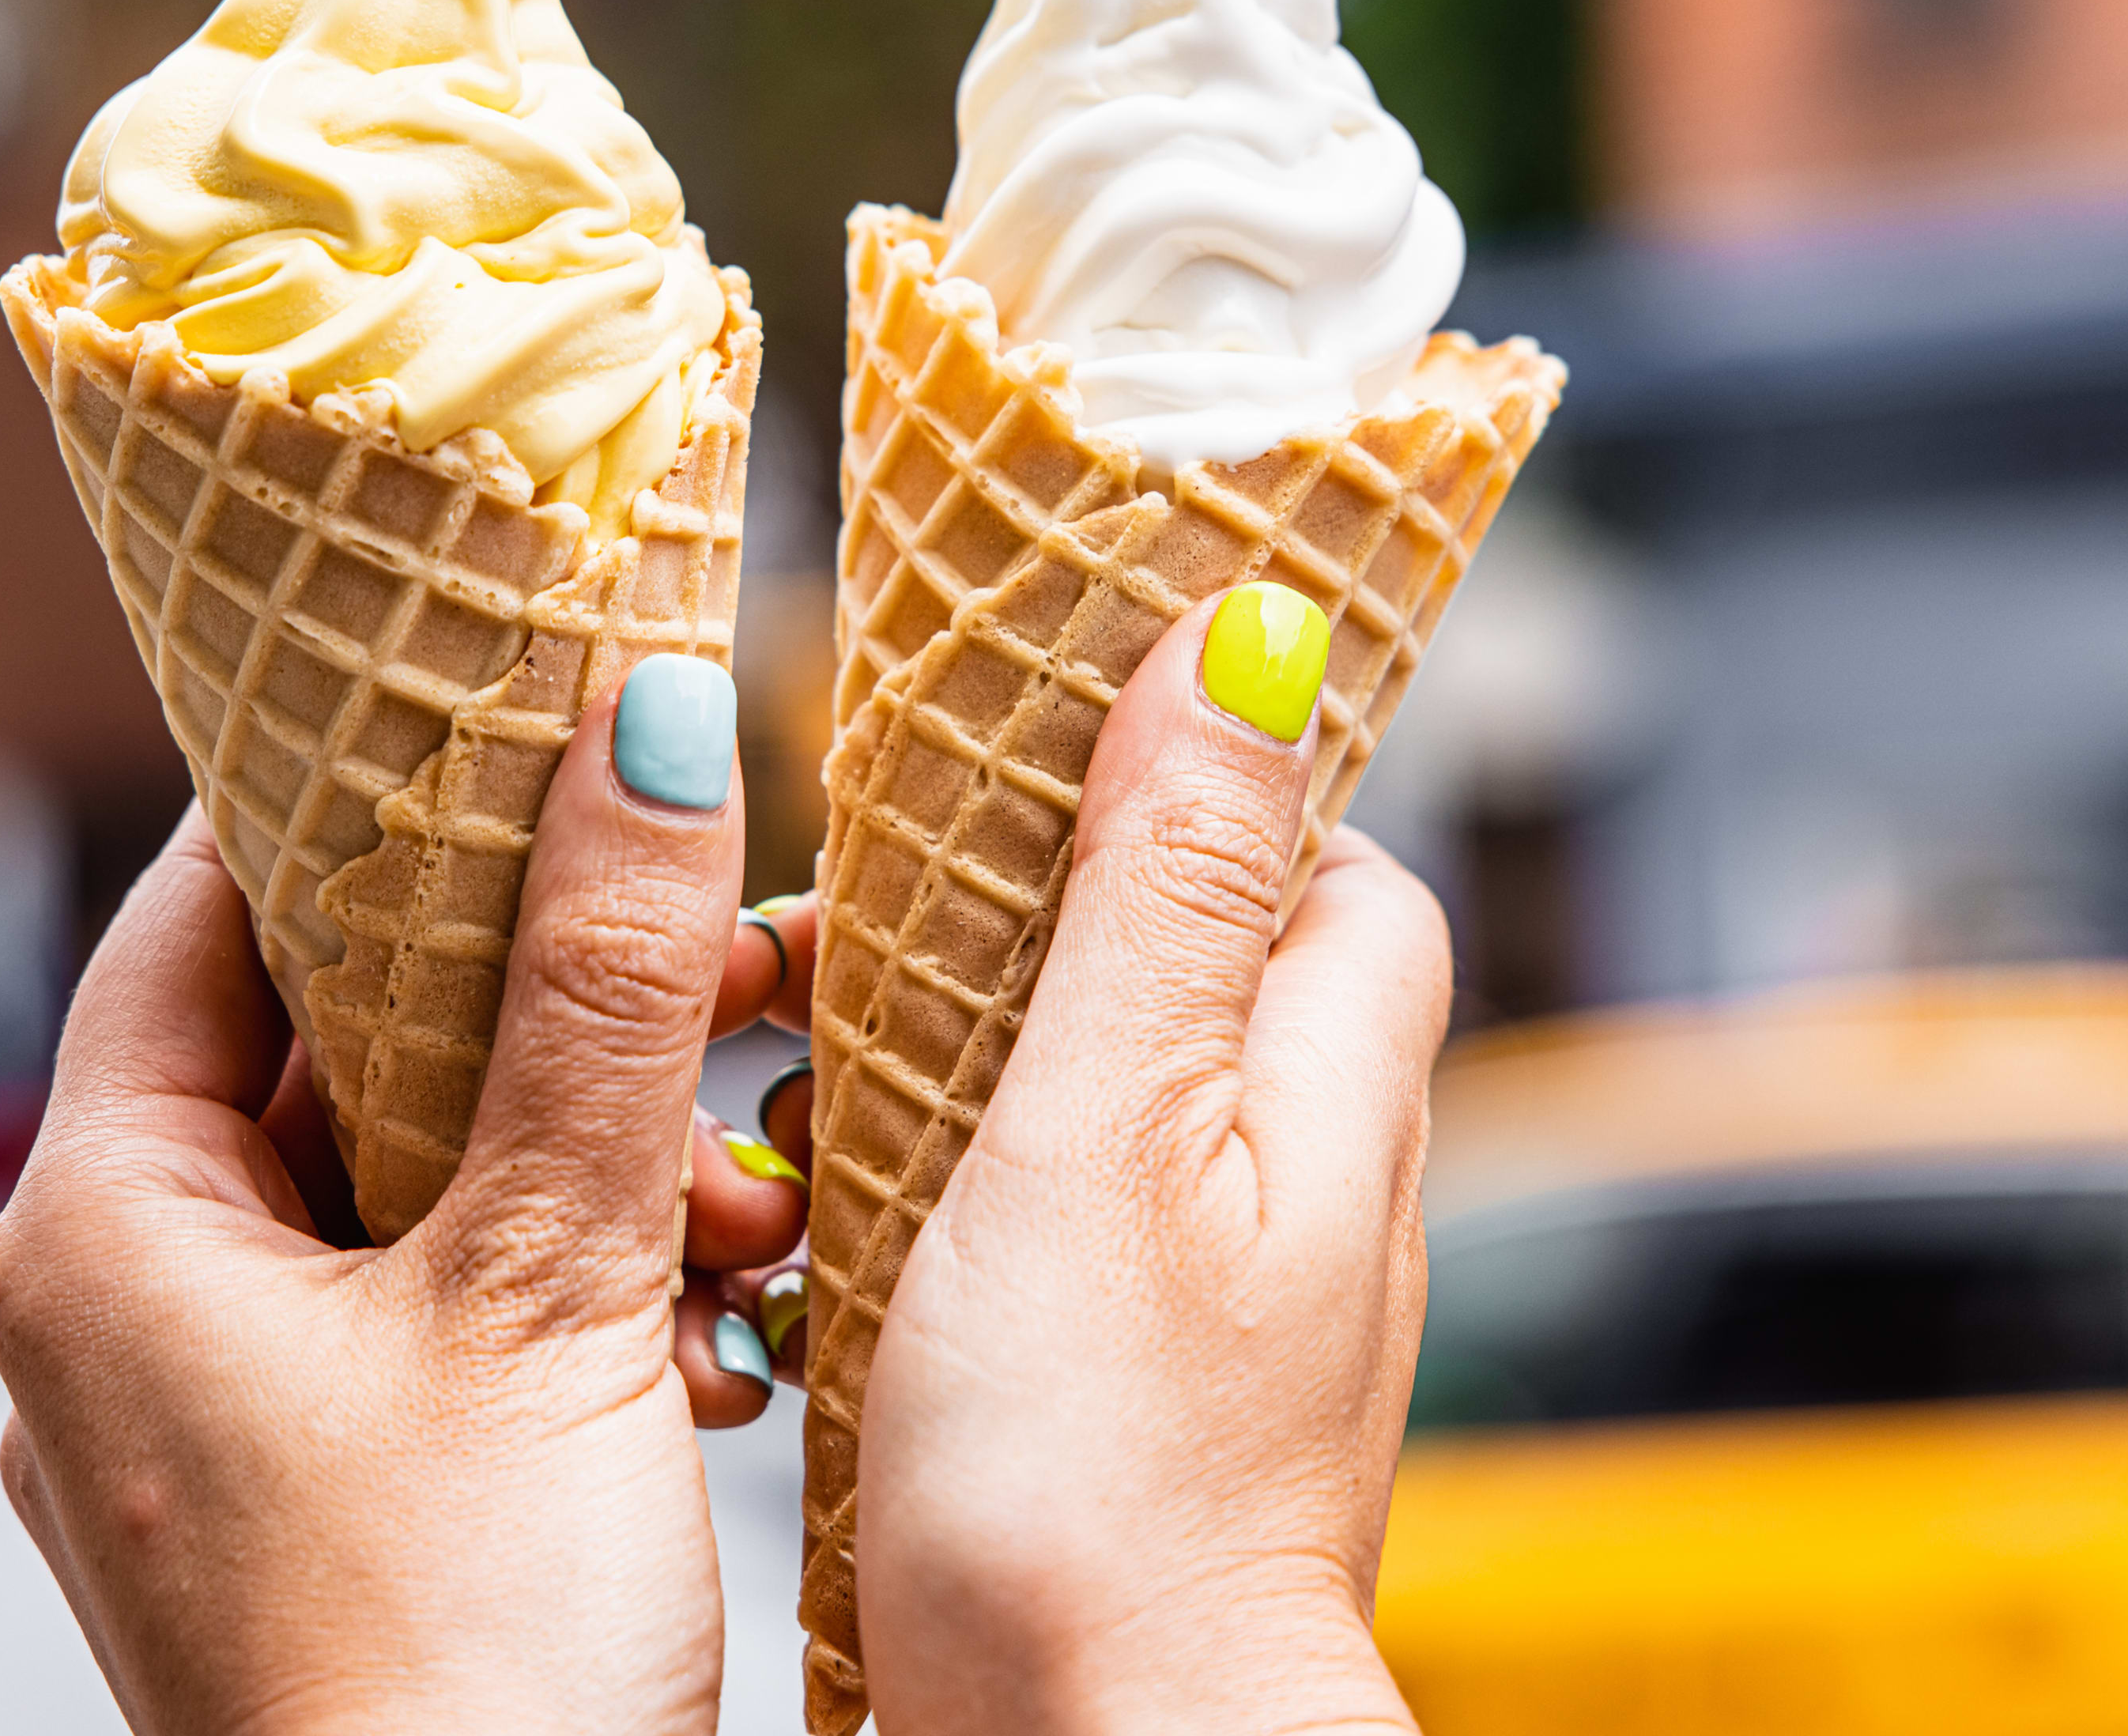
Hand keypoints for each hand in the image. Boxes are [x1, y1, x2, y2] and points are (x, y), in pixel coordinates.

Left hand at [0, 655, 804, 1735]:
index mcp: (100, 1228)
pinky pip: (437, 1309)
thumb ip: (603, 999)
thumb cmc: (449, 1676)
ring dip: (584, 1151)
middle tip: (698, 943)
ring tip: (733, 1182)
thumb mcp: (545, 1284)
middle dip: (536, 1000)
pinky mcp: (320, 1500)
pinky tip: (704, 1312)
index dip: (356, 798)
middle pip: (326, 1044)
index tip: (508, 718)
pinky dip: (567, 1277)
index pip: (200, 909)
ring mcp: (219, 1420)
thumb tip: (648, 731)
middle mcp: (129, 1312)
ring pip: (408, 1181)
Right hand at [853, 593, 1453, 1734]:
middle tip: (849, 933)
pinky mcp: (1124, 1380)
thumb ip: (1162, 885)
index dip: (1197, 779)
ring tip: (798, 1082)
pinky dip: (927, 1179)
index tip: (1034, 739)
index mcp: (1326, 1090)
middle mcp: (1299, 1184)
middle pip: (1183, 957)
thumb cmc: (1100, 1484)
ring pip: (1085, 1086)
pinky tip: (828, 1214)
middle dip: (1012, 915)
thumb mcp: (1106, 1125)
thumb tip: (1246, 643)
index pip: (1328, 854)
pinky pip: (1031, 1209)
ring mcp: (1217, 1292)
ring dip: (939, 1054)